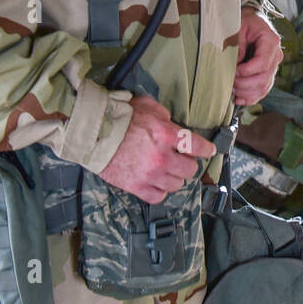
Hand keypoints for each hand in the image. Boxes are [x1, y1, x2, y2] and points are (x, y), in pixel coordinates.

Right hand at [99, 95, 216, 203]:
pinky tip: (157, 182)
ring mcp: (149, 174)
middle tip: (182, 159)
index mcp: (166, 134)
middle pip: (190, 169)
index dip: (207, 149)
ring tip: (168, 170)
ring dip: (175, 178)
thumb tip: (175, 127)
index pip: (197, 146)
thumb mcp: (149, 107)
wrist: (93, 133)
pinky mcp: (135, 186)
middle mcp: (161, 157)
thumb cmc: (120, 116)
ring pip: (176, 185)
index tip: (209, 151)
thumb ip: (166, 118)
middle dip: (188, 163)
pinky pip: (158, 197)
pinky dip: (160, 191)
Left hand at [233, 8, 282, 105]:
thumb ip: (237, 43)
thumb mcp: (239, 26)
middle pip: (264, 78)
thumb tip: (235, 64)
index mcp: (271, 41)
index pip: (262, 63)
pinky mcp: (268, 74)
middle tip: (229, 82)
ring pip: (264, 87)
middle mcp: (276, 55)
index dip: (247, 71)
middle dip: (244, 84)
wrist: (251, 21)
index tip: (234, 71)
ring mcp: (273, 66)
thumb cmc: (245, 21)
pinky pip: (263, 91)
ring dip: (246, 93)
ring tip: (232, 90)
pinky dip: (251, 98)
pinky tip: (239, 99)